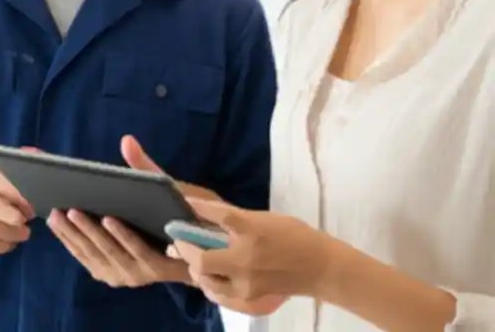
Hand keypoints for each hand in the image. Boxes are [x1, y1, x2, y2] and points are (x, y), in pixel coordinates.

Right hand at [0, 165, 34, 253]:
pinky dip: (0, 246)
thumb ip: (25, 166)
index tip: (34, 204)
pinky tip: (10, 243)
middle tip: (27, 221)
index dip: (19, 194)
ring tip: (24, 233)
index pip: (0, 180)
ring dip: (9, 234)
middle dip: (12, 216)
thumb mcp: (7, 180)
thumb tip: (36, 155)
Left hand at [45, 136, 215, 288]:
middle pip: (112, 252)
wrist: (180, 253)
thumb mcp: (170, 194)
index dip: (125, 236)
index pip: (143, 249)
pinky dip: (70, 241)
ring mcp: (122, 277)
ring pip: (95, 256)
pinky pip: (86, 258)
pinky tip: (56, 224)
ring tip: (57, 214)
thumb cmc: (176, 217)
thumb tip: (127, 140)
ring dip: (74, 236)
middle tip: (73, 210)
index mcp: (164, 259)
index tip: (107, 217)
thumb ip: (147, 169)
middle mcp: (142, 274)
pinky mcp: (107, 275)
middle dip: (90, 231)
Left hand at [173, 197, 335, 314]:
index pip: (220, 216)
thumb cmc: (293, 236)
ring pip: (205, 279)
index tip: (184, 204)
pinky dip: (207, 283)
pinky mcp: (249, 297)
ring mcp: (246, 282)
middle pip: (201, 260)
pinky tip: (207, 274)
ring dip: (194, 267)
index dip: (198, 208)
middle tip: (180, 240)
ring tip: (194, 257)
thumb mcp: (264, 219)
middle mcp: (245, 258)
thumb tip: (204, 213)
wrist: (320, 268)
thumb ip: (235, 218)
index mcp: (252, 231)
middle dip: (185, 249)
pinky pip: (218, 292)